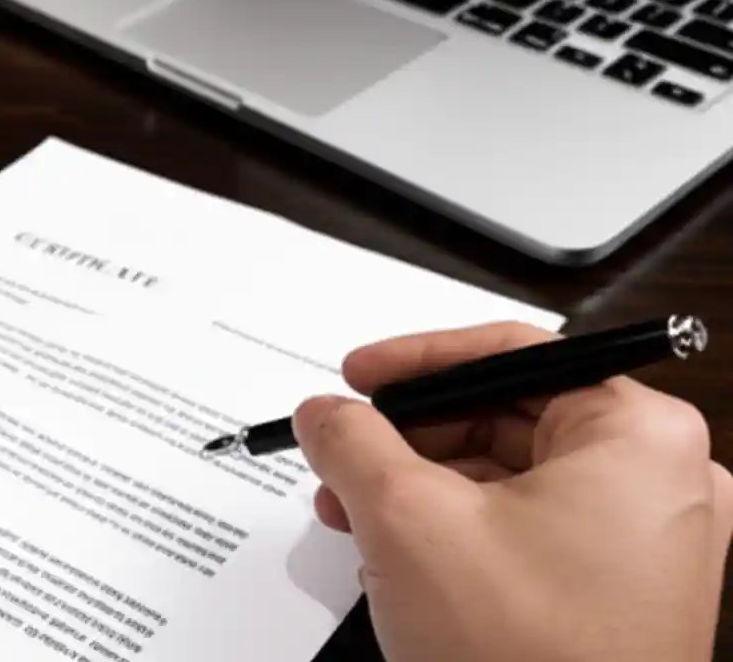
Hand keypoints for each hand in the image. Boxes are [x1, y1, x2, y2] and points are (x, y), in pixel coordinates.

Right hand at [294, 322, 732, 661]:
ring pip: (510, 477)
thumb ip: (353, 443)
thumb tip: (325, 413)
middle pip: (507, 415)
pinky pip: (528, 529)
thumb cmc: (526, 660)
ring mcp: (645, 543)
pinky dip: (457, 529)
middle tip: (342, 450)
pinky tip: (397, 553)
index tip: (355, 376)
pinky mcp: (619, 592)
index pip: (512, 354)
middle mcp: (660, 481)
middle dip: (408, 436)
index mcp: (638, 437)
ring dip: (421, 486)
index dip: (416, 359)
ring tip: (351, 510)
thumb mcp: (407, 520)